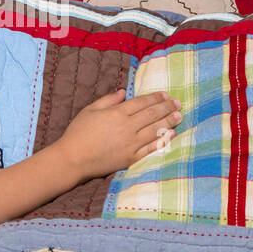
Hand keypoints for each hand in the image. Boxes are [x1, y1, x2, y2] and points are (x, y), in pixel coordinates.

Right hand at [55, 90, 181, 182]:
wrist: (72, 159)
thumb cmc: (78, 133)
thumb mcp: (90, 110)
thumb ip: (108, 100)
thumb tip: (123, 92)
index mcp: (117, 113)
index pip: (142, 102)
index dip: (155, 97)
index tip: (165, 94)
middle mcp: (126, 127)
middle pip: (152, 114)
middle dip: (167, 107)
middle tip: (178, 103)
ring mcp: (130, 144)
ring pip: (155, 130)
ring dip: (169, 122)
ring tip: (179, 116)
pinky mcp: (130, 158)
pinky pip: (151, 148)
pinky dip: (162, 141)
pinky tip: (171, 135)